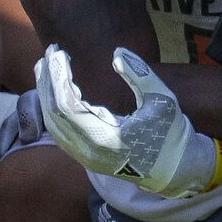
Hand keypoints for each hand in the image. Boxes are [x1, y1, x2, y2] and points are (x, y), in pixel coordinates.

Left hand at [36, 45, 221, 198]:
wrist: (175, 170)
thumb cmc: (170, 134)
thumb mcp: (162, 99)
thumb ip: (140, 74)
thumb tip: (117, 52)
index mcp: (105, 139)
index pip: (66, 105)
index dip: (59, 76)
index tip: (59, 52)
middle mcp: (88, 151)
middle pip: (53, 113)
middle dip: (48, 80)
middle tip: (50, 51)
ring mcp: (84, 157)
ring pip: (52, 123)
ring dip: (46, 93)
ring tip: (46, 66)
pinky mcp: (85, 156)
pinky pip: (59, 131)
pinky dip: (53, 107)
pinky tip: (55, 89)